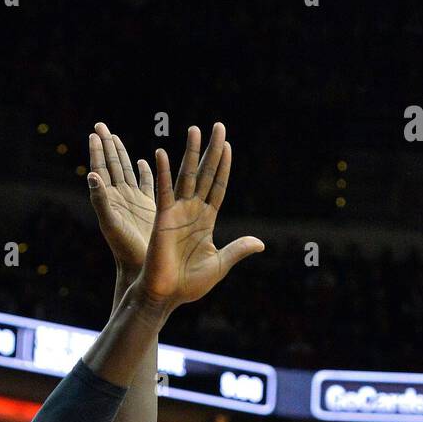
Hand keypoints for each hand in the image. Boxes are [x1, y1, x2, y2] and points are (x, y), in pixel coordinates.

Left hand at [88, 123, 155, 272]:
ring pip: (126, 171)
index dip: (97, 151)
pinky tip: (142, 161)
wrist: (141, 266)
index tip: (94, 133)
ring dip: (121, 154)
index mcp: (110, 199)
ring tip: (115, 137)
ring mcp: (134, 201)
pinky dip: (144, 172)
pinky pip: (146, 184)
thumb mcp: (111, 223)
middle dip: (107, 145)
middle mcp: (120, 197)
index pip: (101, 169)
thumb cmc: (124, 249)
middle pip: (112, 165)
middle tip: (101, 126)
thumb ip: (100, 200)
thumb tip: (92, 174)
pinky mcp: (149, 207)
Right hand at [135, 123, 263, 309]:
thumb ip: (237, 250)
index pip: (218, 187)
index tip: (229, 146)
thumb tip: (261, 243)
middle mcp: (192, 211)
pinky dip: (163, 173)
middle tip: (218, 126)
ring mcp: (177, 212)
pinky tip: (161, 154)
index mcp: (206, 221)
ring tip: (195, 129)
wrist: (167, 295)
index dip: (223, 168)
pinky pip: (164, 192)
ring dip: (190, 153)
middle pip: (204, 174)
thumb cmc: (190, 284)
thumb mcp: (219, 265)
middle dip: (211, 150)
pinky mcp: (162, 219)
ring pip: (186, 176)